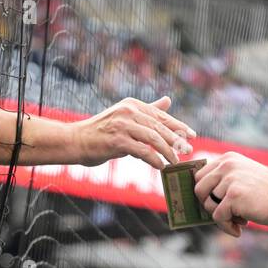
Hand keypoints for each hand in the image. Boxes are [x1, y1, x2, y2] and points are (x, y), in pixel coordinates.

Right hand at [73, 96, 195, 168]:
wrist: (76, 141)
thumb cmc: (102, 131)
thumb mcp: (125, 117)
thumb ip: (147, 111)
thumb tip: (168, 100)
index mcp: (132, 104)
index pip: (161, 115)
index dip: (178, 125)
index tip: (192, 135)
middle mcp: (128, 111)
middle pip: (160, 127)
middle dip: (177, 141)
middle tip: (188, 151)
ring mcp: (122, 125)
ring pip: (154, 139)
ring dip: (167, 152)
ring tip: (175, 162)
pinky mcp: (117, 140)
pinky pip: (143, 151)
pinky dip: (154, 159)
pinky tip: (160, 166)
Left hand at [192, 150, 267, 236]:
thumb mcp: (244, 175)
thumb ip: (225, 180)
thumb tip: (203, 198)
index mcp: (228, 159)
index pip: (200, 175)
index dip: (205, 192)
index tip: (215, 203)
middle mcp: (227, 166)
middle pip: (199, 189)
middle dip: (209, 205)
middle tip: (224, 213)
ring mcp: (229, 180)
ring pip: (208, 205)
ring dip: (222, 217)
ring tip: (238, 219)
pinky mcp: (233, 196)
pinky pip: (218, 217)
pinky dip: (227, 227)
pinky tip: (239, 229)